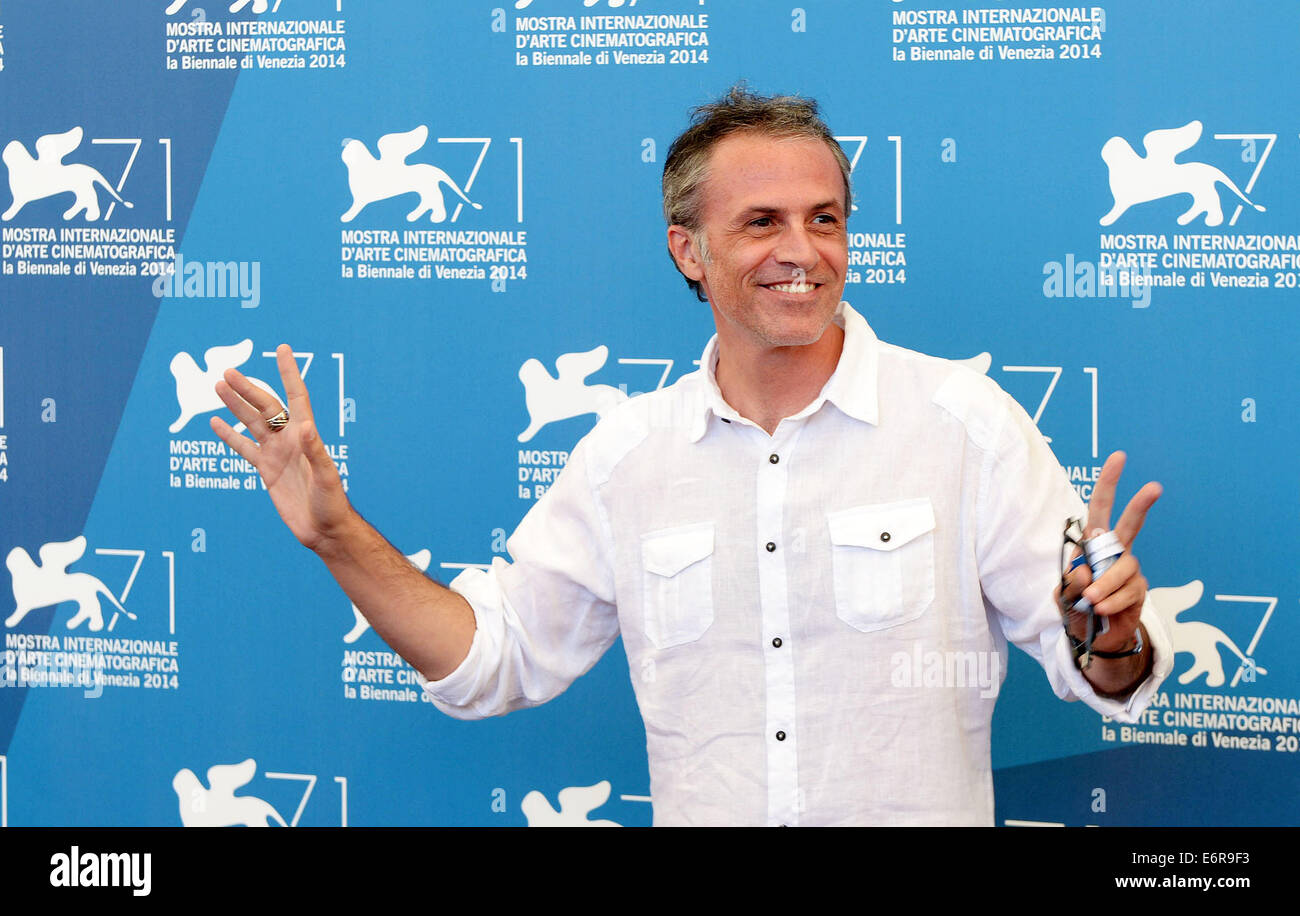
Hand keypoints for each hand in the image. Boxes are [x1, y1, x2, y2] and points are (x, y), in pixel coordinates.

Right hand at [210, 344, 350, 551]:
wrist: (323, 530)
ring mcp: (277, 454)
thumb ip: (315, 451)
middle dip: (248, 389)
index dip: (289, 373)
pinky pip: (244, 449)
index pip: (297, 396)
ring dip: (236, 406)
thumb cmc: (332, 503)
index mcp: (307, 436)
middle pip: (266, 407)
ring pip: (252, 423)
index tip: (282, 349)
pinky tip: (215, 422)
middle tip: (227, 372)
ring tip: (218, 386)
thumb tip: (303, 424)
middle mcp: (291, 440)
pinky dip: (229, 436)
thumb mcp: (327, 476)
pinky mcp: (266, 471)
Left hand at [1061, 450, 1161, 653]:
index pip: (1100, 508)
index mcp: (1092, 544)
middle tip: (1154, 487)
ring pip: (1124, 567)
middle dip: (1140, 504)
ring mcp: (1129, 570)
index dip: (1108, 482)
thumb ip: (1070, 583)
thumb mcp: (1062, 595)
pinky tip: (1102, 610)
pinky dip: (1112, 602)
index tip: (1119, 458)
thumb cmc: (1075, 606)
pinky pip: (1128, 592)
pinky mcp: (1138, 591)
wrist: (1093, 636)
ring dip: (1106, 584)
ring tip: (1091, 601)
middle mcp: (1114, 552)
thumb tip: (1086, 571)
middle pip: (1129, 524)